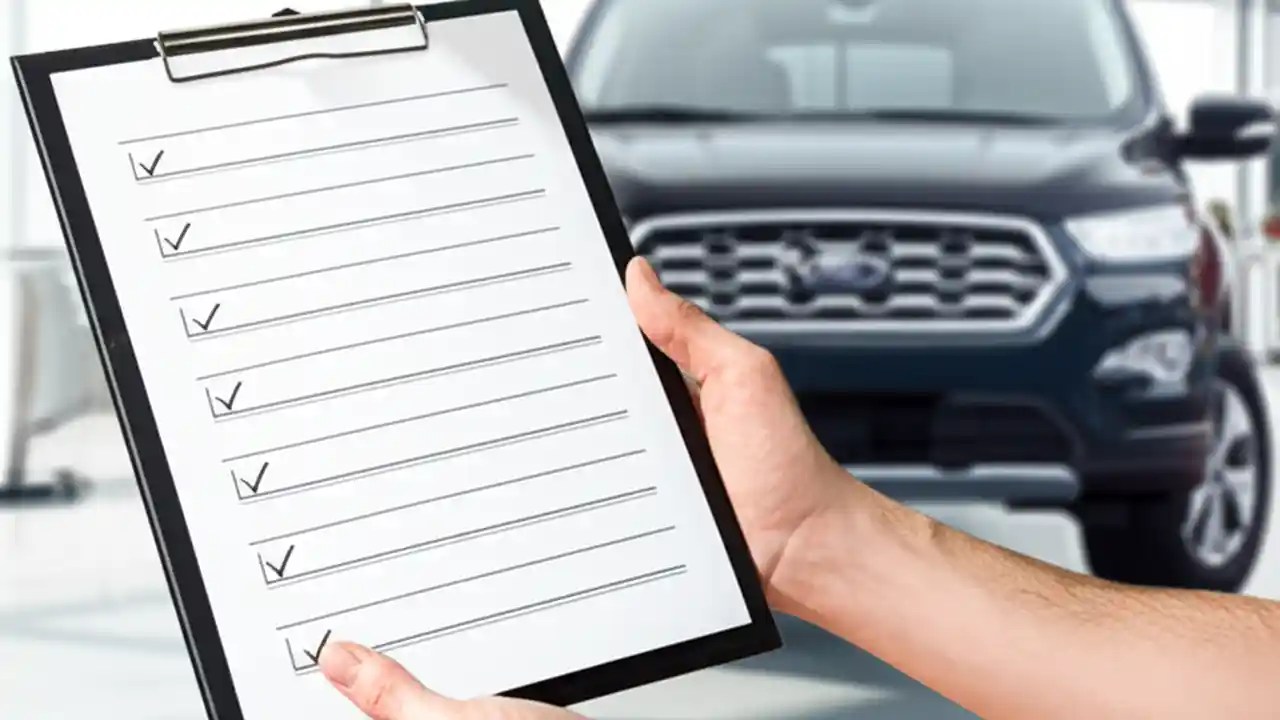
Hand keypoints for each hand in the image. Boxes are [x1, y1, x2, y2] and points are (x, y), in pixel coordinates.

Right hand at [322, 257, 849, 717]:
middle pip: (570, 398)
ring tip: (483, 424)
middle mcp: (643, 431)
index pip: (602, 344)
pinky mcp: (622, 523)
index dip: (563, 325)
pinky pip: (576, 503)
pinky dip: (548, 496)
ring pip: (563, 453)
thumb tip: (640, 276)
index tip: (514, 304)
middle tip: (478, 366)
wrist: (800, 553)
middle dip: (526, 386)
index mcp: (668, 385)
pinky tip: (518, 488)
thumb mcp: (744, 378)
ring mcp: (630, 478)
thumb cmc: (787, 468)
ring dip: (530, 445)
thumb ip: (692, 331)